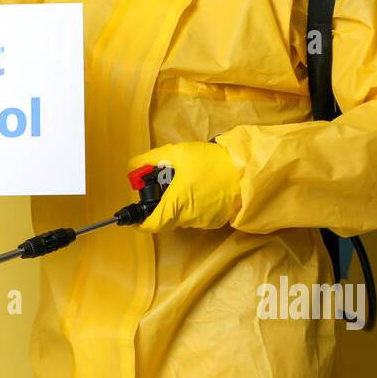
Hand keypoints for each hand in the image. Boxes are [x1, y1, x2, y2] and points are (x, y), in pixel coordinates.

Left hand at [127, 141, 241, 233]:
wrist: (244, 170)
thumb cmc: (209, 162)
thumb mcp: (176, 153)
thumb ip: (149, 160)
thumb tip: (132, 170)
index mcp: (175, 205)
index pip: (150, 224)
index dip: (140, 219)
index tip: (136, 211)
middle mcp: (187, 219)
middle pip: (164, 218)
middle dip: (159, 205)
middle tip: (163, 185)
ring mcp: (202, 221)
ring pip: (180, 216)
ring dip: (176, 203)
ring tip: (185, 181)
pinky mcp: (214, 220)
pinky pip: (195, 215)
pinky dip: (192, 205)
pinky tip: (199, 187)